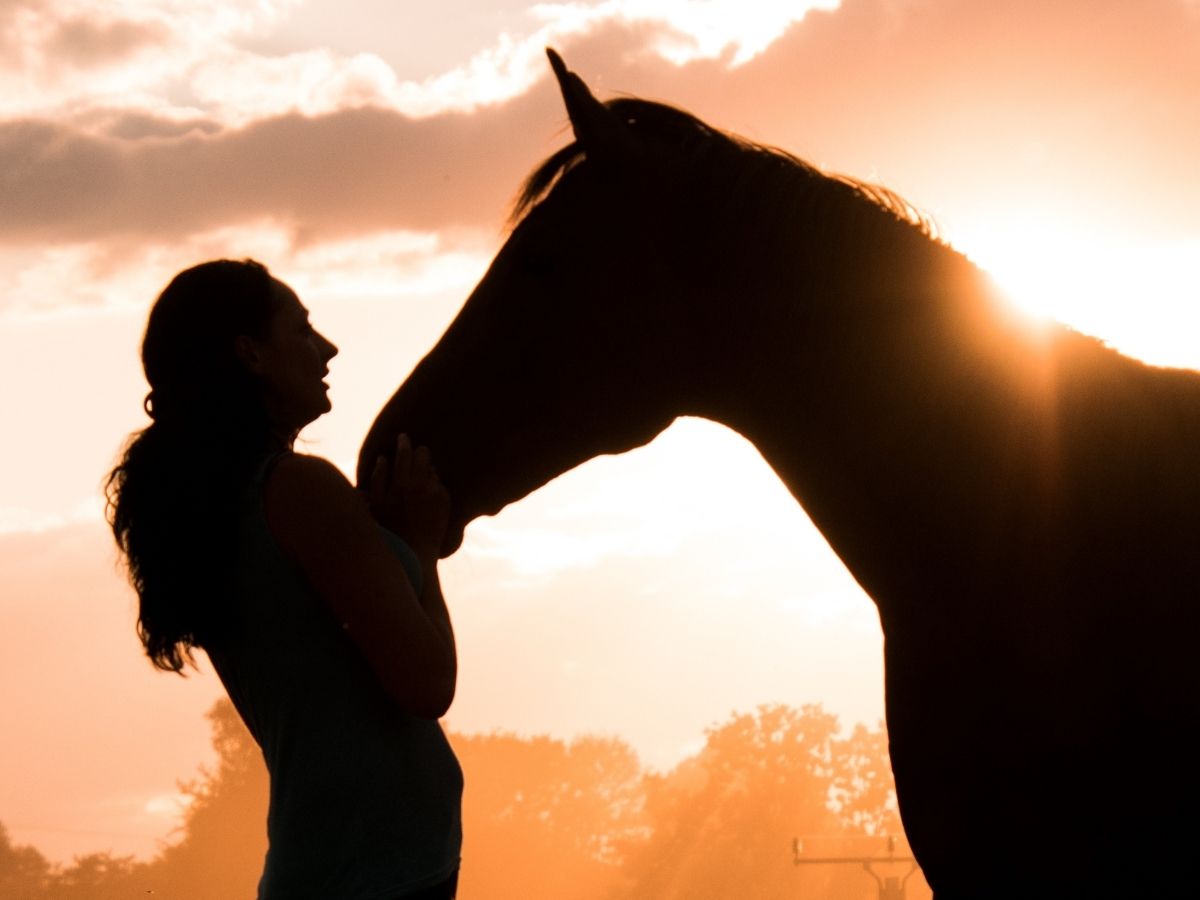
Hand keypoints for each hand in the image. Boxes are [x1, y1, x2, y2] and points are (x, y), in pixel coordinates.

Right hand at [367, 434, 450, 558]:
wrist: (415, 552)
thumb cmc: (390, 529)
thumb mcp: (376, 504)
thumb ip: (378, 478)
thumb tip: (384, 458)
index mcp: (402, 483)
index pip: (405, 452)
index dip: (404, 442)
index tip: (403, 437)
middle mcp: (422, 484)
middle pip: (424, 455)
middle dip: (419, 452)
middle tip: (415, 453)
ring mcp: (436, 492)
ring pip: (433, 470)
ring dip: (426, 470)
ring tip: (418, 480)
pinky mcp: (447, 501)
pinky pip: (440, 485)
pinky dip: (434, 485)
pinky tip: (426, 495)